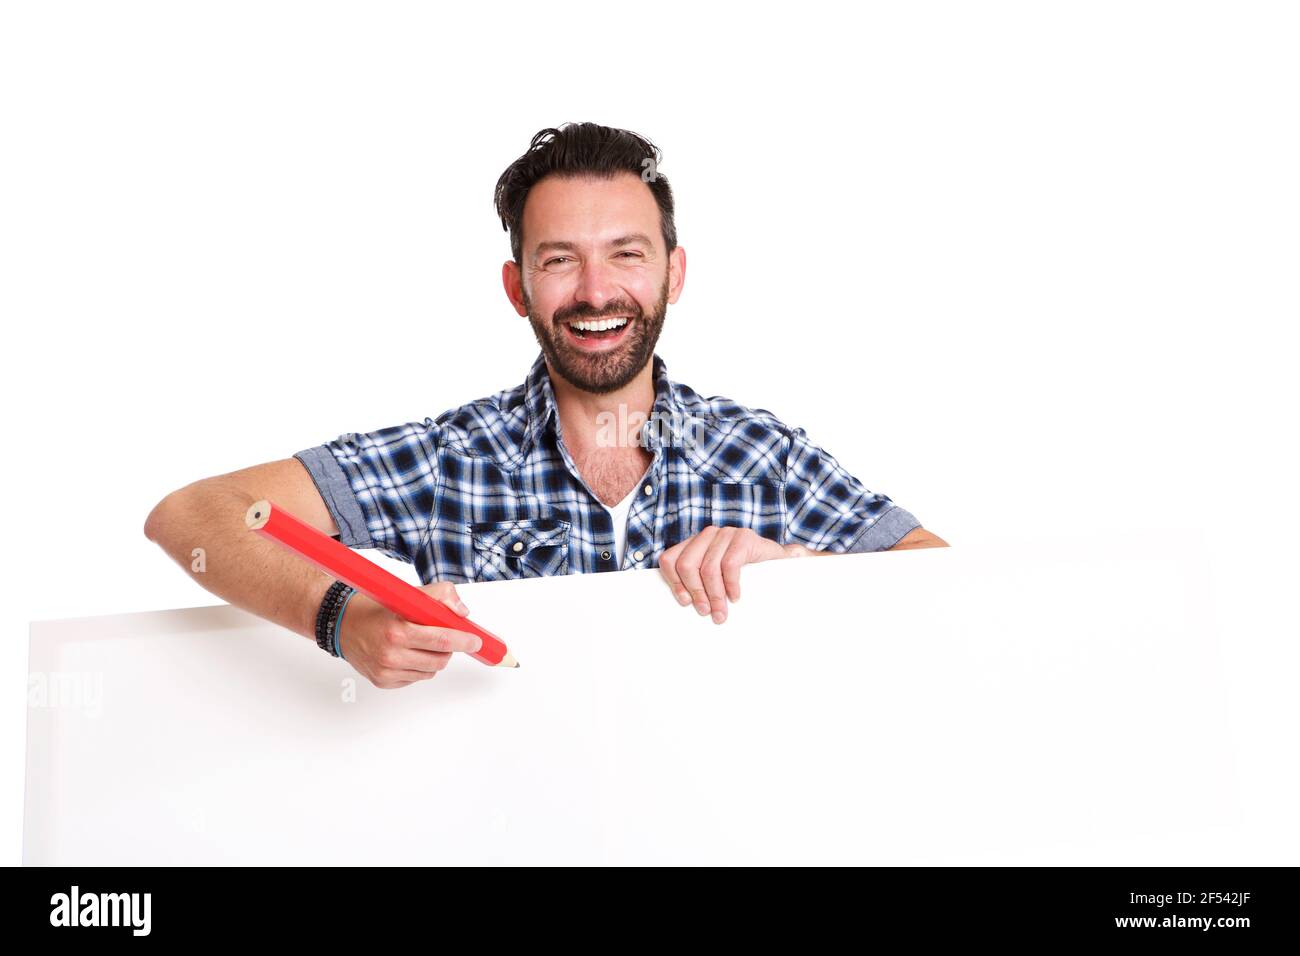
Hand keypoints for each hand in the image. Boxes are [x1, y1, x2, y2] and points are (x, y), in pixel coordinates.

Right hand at [337, 581, 482, 688]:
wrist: (343, 624)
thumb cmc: (377, 609)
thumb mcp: (408, 594)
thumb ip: (440, 596)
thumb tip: (461, 612)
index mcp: (397, 631)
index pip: (441, 640)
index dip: (463, 641)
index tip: (475, 641)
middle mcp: (390, 654)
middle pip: (440, 660)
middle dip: (449, 648)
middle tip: (444, 636)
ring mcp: (386, 671)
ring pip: (430, 672)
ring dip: (434, 658)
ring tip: (421, 643)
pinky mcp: (383, 681)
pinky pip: (415, 678)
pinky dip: (419, 667)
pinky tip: (408, 653)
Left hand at [657, 525, 798, 623]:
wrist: (782, 563)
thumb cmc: (747, 575)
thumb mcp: (717, 578)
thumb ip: (699, 583)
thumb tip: (681, 602)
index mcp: (695, 543)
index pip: (670, 559)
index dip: (674, 583)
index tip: (685, 603)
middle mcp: (708, 535)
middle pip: (686, 565)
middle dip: (696, 593)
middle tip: (706, 612)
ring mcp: (726, 533)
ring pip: (708, 568)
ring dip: (715, 596)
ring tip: (721, 613)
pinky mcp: (744, 537)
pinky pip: (729, 564)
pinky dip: (731, 585)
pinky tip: (736, 597)